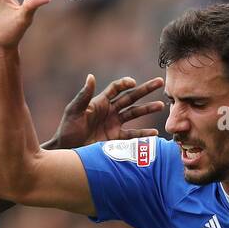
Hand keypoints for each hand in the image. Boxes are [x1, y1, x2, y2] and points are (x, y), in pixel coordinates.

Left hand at [50, 74, 164, 149]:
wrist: (68, 150)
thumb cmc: (68, 129)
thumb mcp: (74, 111)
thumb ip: (84, 96)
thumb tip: (90, 76)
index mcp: (100, 102)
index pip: (116, 88)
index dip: (125, 84)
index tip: (133, 83)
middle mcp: (110, 111)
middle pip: (131, 97)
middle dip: (145, 89)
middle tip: (160, 82)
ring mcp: (114, 125)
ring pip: (135, 114)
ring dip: (148, 109)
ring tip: (161, 105)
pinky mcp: (116, 139)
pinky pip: (133, 135)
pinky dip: (144, 134)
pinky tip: (154, 133)